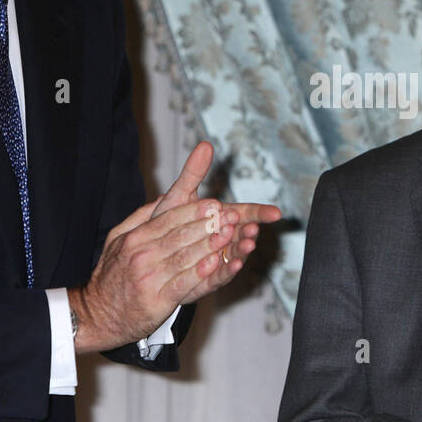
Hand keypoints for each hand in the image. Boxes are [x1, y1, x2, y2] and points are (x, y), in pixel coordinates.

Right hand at [70, 142, 280, 352]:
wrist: (96, 315)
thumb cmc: (112, 276)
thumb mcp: (117, 239)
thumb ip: (140, 217)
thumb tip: (163, 196)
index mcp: (135, 237)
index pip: (170, 219)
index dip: (195, 211)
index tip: (216, 204)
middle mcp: (142, 255)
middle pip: (181, 235)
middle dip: (209, 224)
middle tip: (232, 215)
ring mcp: (149, 278)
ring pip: (185, 257)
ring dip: (210, 245)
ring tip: (231, 235)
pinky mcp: (157, 301)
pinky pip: (182, 283)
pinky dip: (200, 272)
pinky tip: (216, 263)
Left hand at [147, 141, 279, 268]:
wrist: (146, 252)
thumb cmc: (165, 221)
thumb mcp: (179, 195)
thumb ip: (193, 173)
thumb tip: (205, 144)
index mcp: (222, 218)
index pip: (246, 214)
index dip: (261, 213)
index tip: (275, 213)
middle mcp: (224, 238)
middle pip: (243, 234)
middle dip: (250, 231)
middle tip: (253, 230)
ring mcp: (218, 258)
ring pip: (235, 253)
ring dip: (243, 250)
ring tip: (247, 246)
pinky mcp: (207, 277)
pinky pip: (220, 274)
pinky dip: (227, 270)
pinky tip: (234, 265)